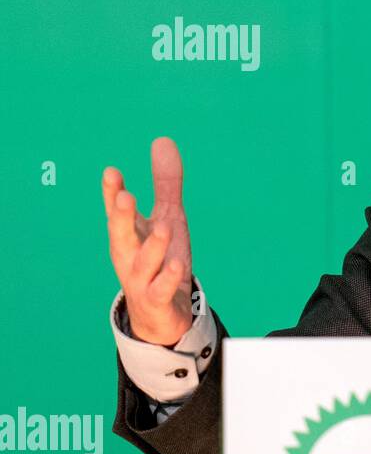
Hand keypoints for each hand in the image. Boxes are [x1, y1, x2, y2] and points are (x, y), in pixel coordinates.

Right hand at [102, 137, 194, 345]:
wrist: (161, 313)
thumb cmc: (161, 260)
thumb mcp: (168, 217)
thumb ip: (166, 182)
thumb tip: (163, 140)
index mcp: (130, 233)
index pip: (118, 210)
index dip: (112, 193)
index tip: (112, 172)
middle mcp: (129, 255)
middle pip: (121, 235)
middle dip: (121, 217)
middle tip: (125, 197)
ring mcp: (141, 279)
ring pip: (143, 262)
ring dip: (152, 246)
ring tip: (164, 228)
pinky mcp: (157, 300)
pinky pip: (159, 289)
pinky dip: (167, 277)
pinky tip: (177, 264)